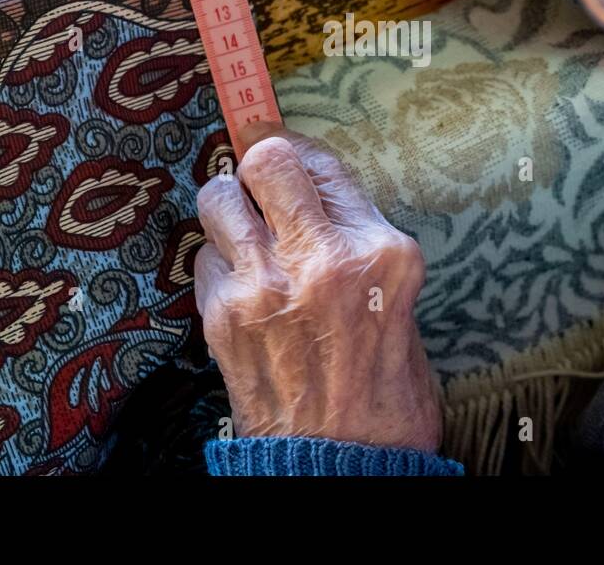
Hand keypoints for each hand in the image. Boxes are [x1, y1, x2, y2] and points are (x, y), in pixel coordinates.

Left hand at [193, 127, 441, 451]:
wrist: (342, 463)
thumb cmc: (381, 390)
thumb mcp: (398, 299)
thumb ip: (359, 239)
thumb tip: (314, 193)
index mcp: (381, 250)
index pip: (325, 163)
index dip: (297, 148)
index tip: (282, 141)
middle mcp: (323, 256)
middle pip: (268, 159)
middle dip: (259, 163)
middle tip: (260, 178)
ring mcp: (267, 282)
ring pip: (220, 196)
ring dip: (229, 205)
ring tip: (244, 228)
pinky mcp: (225, 313)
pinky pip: (205, 255)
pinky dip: (218, 260)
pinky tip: (240, 283)